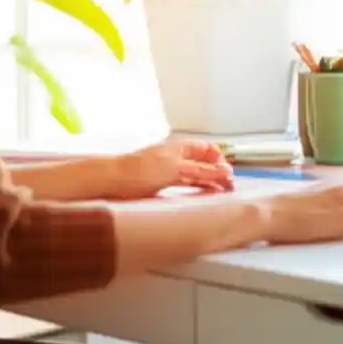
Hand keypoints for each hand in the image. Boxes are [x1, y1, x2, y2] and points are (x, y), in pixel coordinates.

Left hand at [109, 139, 234, 199]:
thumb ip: (202, 170)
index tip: (228, 173)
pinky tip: (204, 196)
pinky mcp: (163, 184)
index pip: (207, 149)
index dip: (220, 159)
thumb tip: (226, 170)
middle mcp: (177, 157)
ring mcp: (170, 171)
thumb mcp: (176, 168)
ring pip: (196, 175)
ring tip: (222, 193)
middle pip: (203, 162)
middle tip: (230, 187)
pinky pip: (186, 184)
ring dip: (210, 182)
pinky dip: (198, 189)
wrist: (113, 181)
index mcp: (181, 147)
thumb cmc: (143, 170)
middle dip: (218, 172)